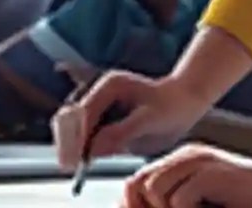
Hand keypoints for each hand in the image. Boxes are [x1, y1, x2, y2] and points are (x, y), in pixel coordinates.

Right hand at [53, 70, 206, 169]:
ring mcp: (97, 104)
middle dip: (68, 142)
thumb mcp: (150, 119)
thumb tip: (93, 150)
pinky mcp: (99, 118)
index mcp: (110, 85)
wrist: (183, 103)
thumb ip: (121, 132)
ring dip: (72, 145)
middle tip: (72, 166)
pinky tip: (87, 159)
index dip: (77, 136)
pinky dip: (81, 147)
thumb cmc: (171, 106)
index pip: (81, 112)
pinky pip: (82, 135)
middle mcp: (98, 92)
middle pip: (68, 118)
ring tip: (79, 164)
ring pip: (70, 127)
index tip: (77, 158)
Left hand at [122, 143, 251, 207]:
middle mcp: (186, 157)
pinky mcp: (213, 172)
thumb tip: (130, 204)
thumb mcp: (198, 204)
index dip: (134, 206)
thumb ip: (170, 203)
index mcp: (180, 164)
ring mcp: (199, 161)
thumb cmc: (243, 203)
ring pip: (154, 189)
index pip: (134, 183)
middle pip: (137, 183)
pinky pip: (179, 198)